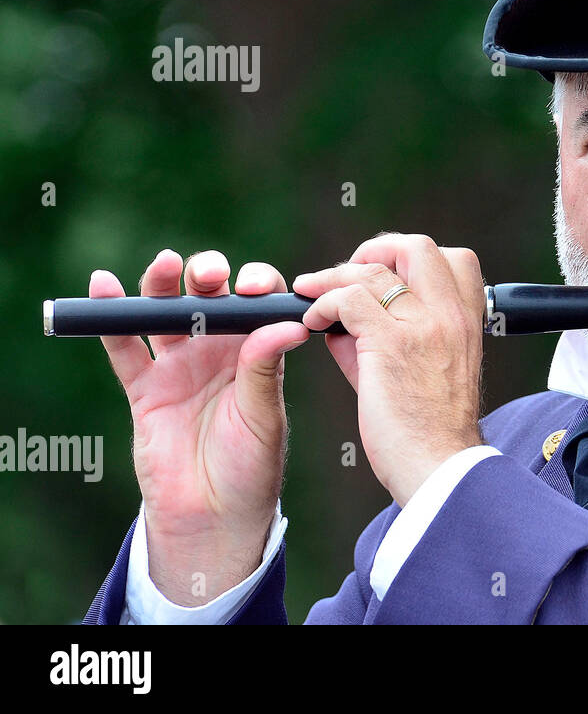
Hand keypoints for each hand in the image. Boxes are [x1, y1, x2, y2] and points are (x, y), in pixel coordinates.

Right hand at [92, 249, 308, 605]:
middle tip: (208, 273)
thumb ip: (265, 371)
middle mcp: (220, 350)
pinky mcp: (145, 388)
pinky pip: (124, 347)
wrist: (212, 516)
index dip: (257, 285)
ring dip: (162, 284)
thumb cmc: (252, 468)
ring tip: (165, 265)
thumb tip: (289, 325)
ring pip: (166, 312)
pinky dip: (111, 318)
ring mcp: (180, 365)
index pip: (259, 302)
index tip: (253, 287)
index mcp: (258, 351)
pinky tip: (103, 287)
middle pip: (210, 296)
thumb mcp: (264, 418)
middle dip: (208, 274)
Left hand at [293, 233, 484, 506]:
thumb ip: (390, 339)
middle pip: (416, 247)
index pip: (455, 258)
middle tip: (348, 277)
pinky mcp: (390, 346)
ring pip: (373, 269)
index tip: (384, 278)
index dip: (412, 259)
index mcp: (467, 322)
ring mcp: (422, 327)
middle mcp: (450, 315)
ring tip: (312, 298)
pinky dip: (323, 304)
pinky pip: (348, 300)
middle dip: (375, 250)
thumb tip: (343, 321)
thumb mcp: (425, 374)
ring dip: (333, 278)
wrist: (442, 469)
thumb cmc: (432, 434)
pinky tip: (312, 323)